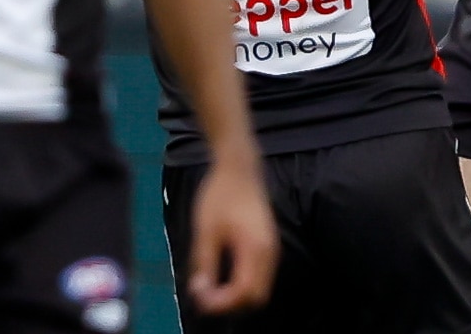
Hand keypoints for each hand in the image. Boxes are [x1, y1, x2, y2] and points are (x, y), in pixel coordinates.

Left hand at [187, 156, 278, 313]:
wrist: (239, 167)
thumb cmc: (221, 195)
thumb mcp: (206, 231)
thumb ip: (205, 264)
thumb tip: (200, 291)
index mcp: (256, 249)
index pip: (244, 293)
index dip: (222, 303)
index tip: (199, 294)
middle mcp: (270, 252)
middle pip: (257, 297)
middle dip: (230, 303)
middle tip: (204, 293)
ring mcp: (271, 249)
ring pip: (259, 288)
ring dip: (236, 295)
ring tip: (210, 286)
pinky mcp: (267, 245)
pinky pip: (259, 276)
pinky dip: (242, 284)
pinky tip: (222, 275)